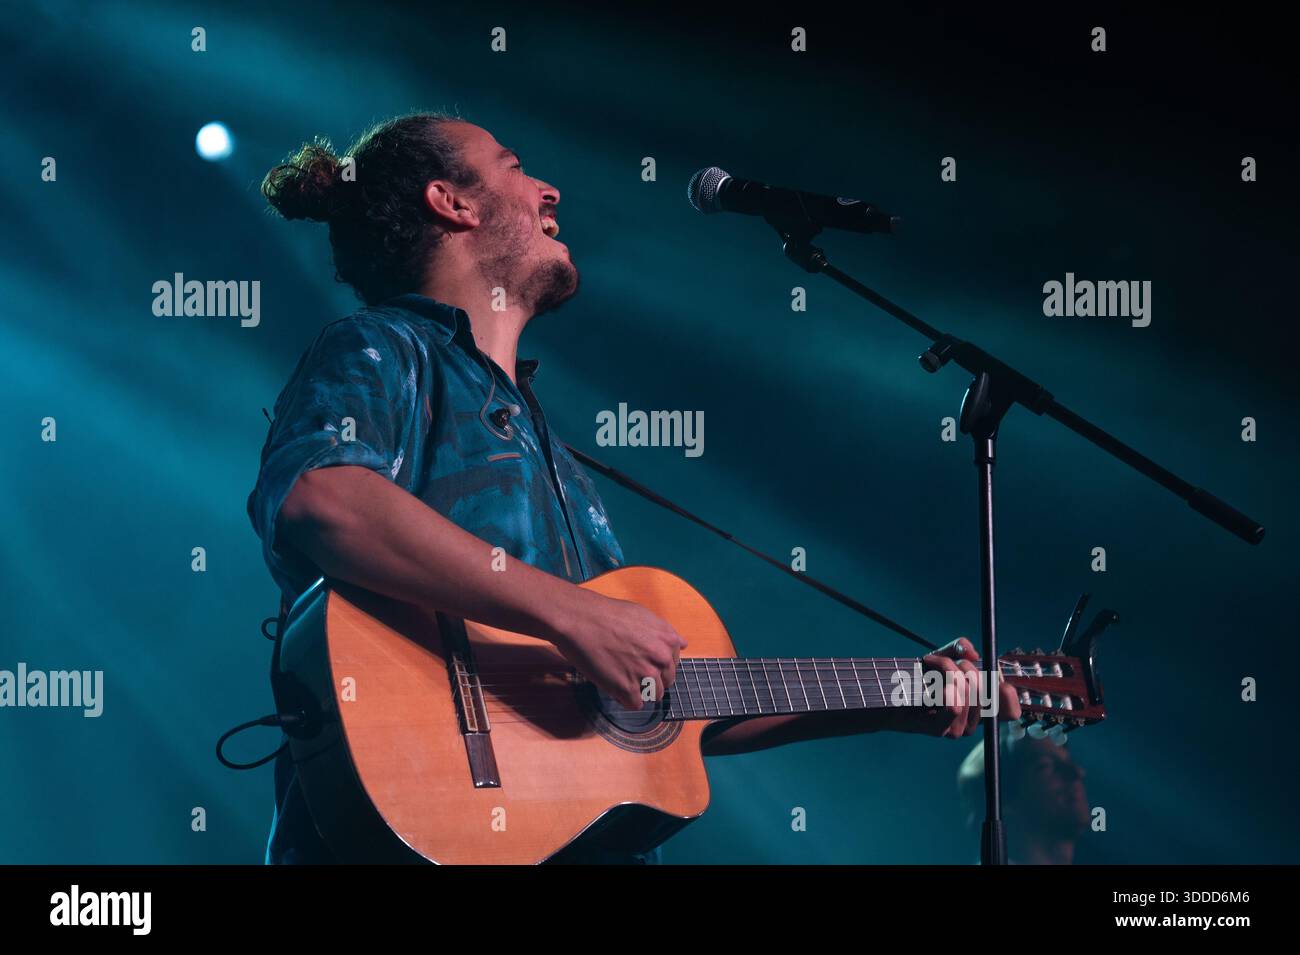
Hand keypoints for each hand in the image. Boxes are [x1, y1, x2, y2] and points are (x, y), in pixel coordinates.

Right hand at [551, 590, 686, 709]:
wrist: (581, 620)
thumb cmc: (608, 614)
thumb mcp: (644, 615)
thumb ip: (664, 633)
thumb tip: (682, 644)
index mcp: (668, 640)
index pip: (673, 664)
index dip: (657, 664)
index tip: (643, 660)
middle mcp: (662, 658)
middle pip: (667, 682)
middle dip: (652, 679)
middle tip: (631, 670)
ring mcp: (646, 675)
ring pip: (654, 695)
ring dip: (641, 691)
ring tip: (622, 678)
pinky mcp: (627, 689)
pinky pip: (636, 705)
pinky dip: (626, 699)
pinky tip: (615, 686)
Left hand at [880, 637, 1021, 738]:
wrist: (888, 691)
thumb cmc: (918, 676)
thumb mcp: (942, 655)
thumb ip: (959, 649)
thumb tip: (973, 654)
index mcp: (980, 709)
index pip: (1010, 710)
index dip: (1007, 691)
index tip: (992, 670)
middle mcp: (972, 723)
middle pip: (987, 695)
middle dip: (969, 669)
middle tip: (952, 661)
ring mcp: (956, 730)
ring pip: (968, 695)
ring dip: (950, 671)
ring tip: (932, 664)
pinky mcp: (938, 730)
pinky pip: (953, 707)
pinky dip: (943, 683)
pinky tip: (929, 677)